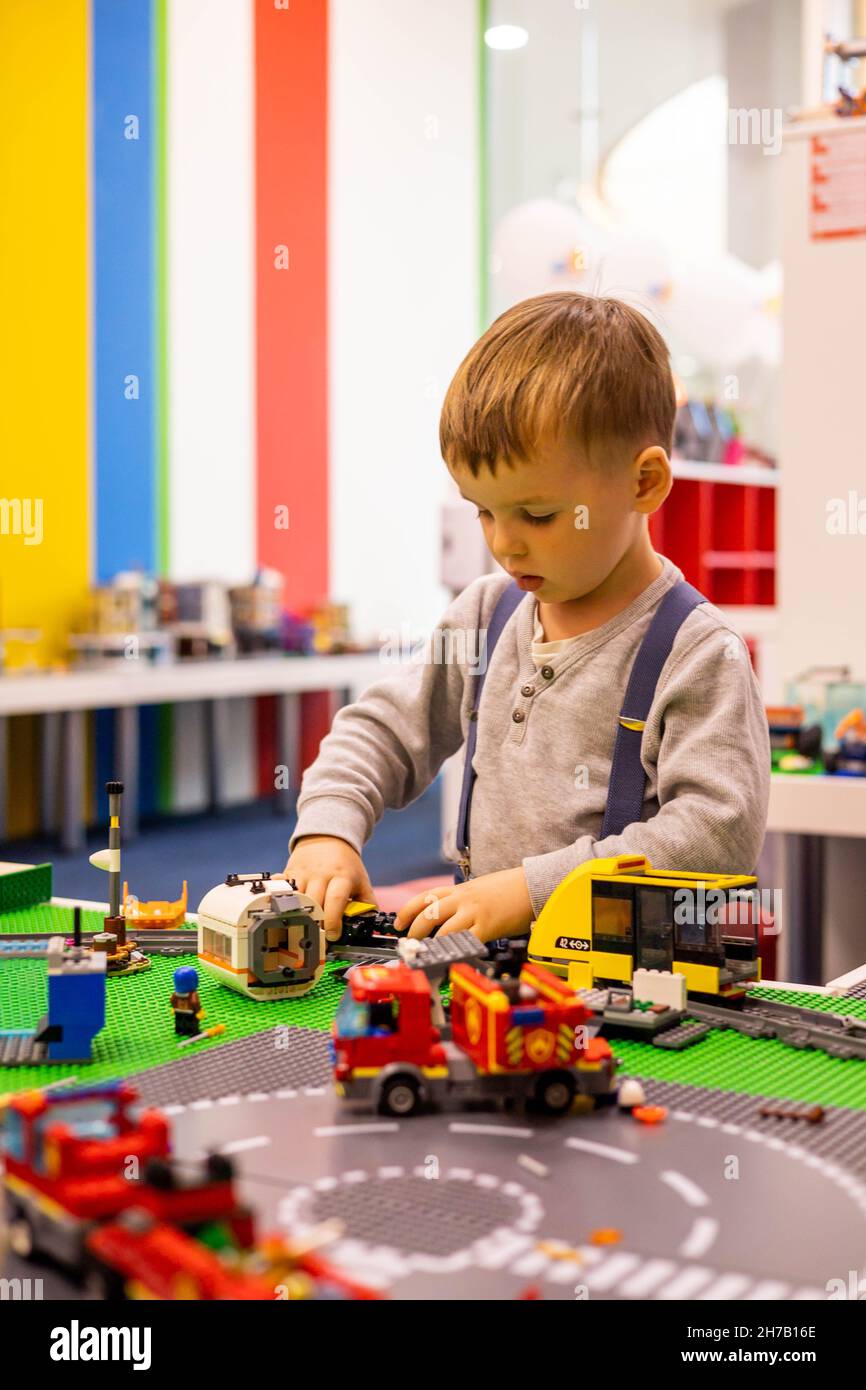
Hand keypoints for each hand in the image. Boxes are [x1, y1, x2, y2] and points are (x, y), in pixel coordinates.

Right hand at [284, 835, 376, 941]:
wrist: (328, 838)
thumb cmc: (346, 864)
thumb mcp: (362, 881)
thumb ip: (367, 903)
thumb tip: (369, 925)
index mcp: (342, 877)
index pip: (336, 899)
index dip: (333, 920)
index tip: (332, 935)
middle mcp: (321, 874)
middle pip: (314, 903)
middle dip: (315, 923)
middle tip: (318, 937)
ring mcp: (303, 873)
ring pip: (296, 899)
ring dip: (298, 916)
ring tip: (303, 928)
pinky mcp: (289, 872)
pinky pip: (281, 888)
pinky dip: (279, 898)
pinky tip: (280, 906)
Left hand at [395, 867, 533, 942]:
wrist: (532, 884)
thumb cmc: (509, 889)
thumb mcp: (479, 889)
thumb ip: (462, 901)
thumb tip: (449, 917)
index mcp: (459, 890)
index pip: (425, 897)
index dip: (407, 911)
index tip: (399, 923)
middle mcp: (462, 899)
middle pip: (429, 913)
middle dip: (415, 930)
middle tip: (410, 943)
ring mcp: (474, 912)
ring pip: (443, 929)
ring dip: (432, 944)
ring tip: (427, 955)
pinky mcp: (488, 926)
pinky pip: (466, 941)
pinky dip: (456, 951)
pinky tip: (451, 958)